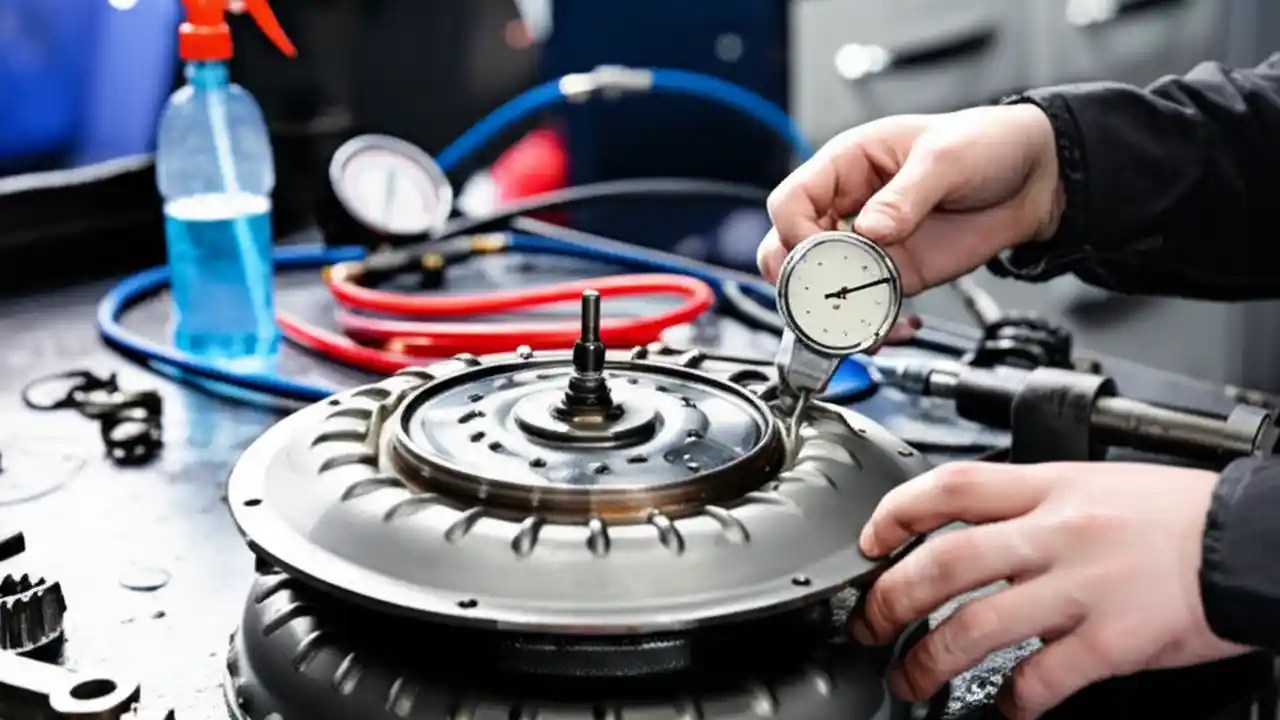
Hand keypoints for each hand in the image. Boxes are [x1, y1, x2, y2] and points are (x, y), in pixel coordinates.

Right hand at [759, 105, 1063, 298]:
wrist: (1034, 178)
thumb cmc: (984, 144)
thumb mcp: (944, 158)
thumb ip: (904, 196)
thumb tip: (869, 230)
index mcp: (846, 165)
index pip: (791, 202)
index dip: (795, 231)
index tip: (820, 252)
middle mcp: (848, 207)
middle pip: (788, 248)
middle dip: (795, 279)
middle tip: (820, 296)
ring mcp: (869, 246)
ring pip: (819, 286)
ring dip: (829, 310)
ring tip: (855, 321)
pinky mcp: (894, 275)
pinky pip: (865, 307)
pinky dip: (868, 326)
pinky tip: (890, 328)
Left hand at [853, 461, 1248, 718]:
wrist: (1250, 542)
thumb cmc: (1176, 515)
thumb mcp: (1093, 483)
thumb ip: (1033, 503)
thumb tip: (973, 527)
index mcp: (1050, 489)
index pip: (952, 488)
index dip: (897, 513)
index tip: (870, 540)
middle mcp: (1057, 534)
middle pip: (945, 563)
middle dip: (891, 600)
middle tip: (869, 624)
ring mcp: (1082, 588)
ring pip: (976, 625)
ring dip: (929, 659)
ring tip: (911, 678)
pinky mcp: (1112, 640)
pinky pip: (1043, 677)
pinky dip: (1014, 699)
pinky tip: (1005, 707)